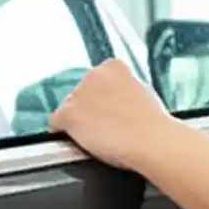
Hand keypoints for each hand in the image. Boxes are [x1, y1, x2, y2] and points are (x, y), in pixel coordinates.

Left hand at [48, 59, 174, 171]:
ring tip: (99, 136)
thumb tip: (116, 100)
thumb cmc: (153, 123)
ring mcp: (79, 94)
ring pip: (69, 108)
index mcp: (113, 66)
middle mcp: (93, 74)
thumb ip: (123, 90)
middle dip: (89, 107)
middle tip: (106, 124)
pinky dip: (64, 133)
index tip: (111, 107)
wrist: (151, 140)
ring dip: (79, 120)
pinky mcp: (69, 114)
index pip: (98, 78)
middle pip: (81, 92)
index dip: (103, 96)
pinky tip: (80, 142)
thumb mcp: (143, 93)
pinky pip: (56, 124)